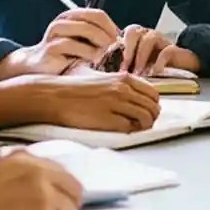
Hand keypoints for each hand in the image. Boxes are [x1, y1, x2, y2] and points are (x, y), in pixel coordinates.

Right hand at [0, 8, 119, 78]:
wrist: (37, 69)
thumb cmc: (65, 57)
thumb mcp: (82, 44)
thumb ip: (98, 37)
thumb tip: (123, 38)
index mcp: (71, 16)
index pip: (98, 15)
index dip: (111, 27)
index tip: (117, 43)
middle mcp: (62, 21)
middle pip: (93, 20)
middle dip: (107, 35)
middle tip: (112, 50)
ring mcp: (55, 33)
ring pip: (86, 29)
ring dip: (99, 43)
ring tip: (101, 56)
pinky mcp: (50, 48)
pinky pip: (74, 45)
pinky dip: (87, 54)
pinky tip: (90, 62)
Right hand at [19, 71, 160, 131]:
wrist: (56, 96)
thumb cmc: (77, 90)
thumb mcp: (104, 80)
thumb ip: (123, 87)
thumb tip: (140, 101)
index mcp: (124, 79)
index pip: (153, 94)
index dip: (152, 105)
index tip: (144, 111)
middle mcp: (123, 89)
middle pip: (153, 107)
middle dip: (151, 117)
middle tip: (140, 123)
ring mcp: (116, 104)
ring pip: (146, 118)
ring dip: (143, 126)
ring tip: (132, 128)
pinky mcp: (108, 119)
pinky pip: (130, 127)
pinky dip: (129, 131)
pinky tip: (120, 130)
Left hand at [116, 25, 201, 75]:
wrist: (181, 68)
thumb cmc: (153, 69)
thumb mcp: (136, 67)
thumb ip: (124, 67)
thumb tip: (107, 76)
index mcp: (135, 38)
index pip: (121, 35)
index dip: (113, 48)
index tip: (109, 66)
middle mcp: (146, 35)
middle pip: (133, 31)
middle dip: (127, 50)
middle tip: (123, 68)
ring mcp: (161, 40)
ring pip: (149, 39)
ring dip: (141, 57)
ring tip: (138, 74)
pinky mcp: (174, 49)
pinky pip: (166, 51)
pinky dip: (159, 62)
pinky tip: (155, 73)